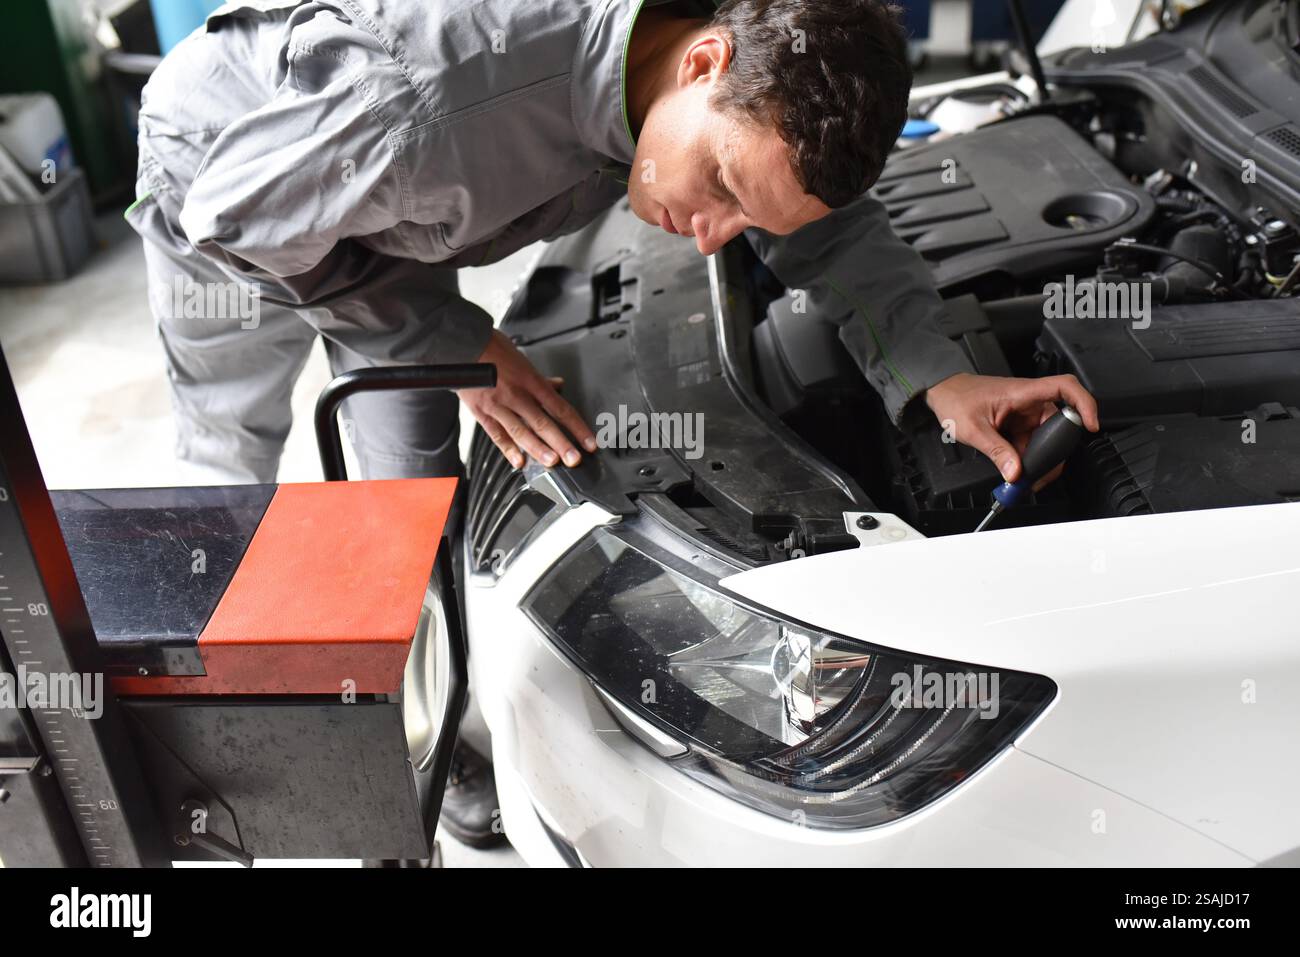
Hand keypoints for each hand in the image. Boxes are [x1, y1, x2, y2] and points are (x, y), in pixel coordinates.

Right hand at [459, 330, 597, 468]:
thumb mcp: (522, 359)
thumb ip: (540, 379)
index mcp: (531, 381)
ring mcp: (499, 404)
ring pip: (521, 430)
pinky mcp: (482, 412)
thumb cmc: (492, 348)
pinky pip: (497, 433)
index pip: (560, 408)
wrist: (461, 344)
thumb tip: (557, 385)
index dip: (577, 427)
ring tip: (551, 462)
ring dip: (538, 449)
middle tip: (574, 460)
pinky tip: (519, 461)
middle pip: (544, 422)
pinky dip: (508, 448)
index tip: (589, 442)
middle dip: (561, 443)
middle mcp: (517, 394)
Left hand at [923, 373, 1099, 486]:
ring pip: (1044, 438)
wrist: (942, 392)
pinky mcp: (1018, 424)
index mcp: (1023, 392)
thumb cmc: (956, 398)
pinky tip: (1018, 472)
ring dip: (1038, 459)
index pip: (1065, 388)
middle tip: (1043, 474)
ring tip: (1026, 479)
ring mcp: (1024, 413)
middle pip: (1059, 424)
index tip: (1090, 425)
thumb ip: (997, 451)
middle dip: (1054, 452)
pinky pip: (1030, 443)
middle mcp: (1029, 401)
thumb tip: (1015, 472)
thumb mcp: (974, 429)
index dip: (1084, 404)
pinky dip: (1027, 459)